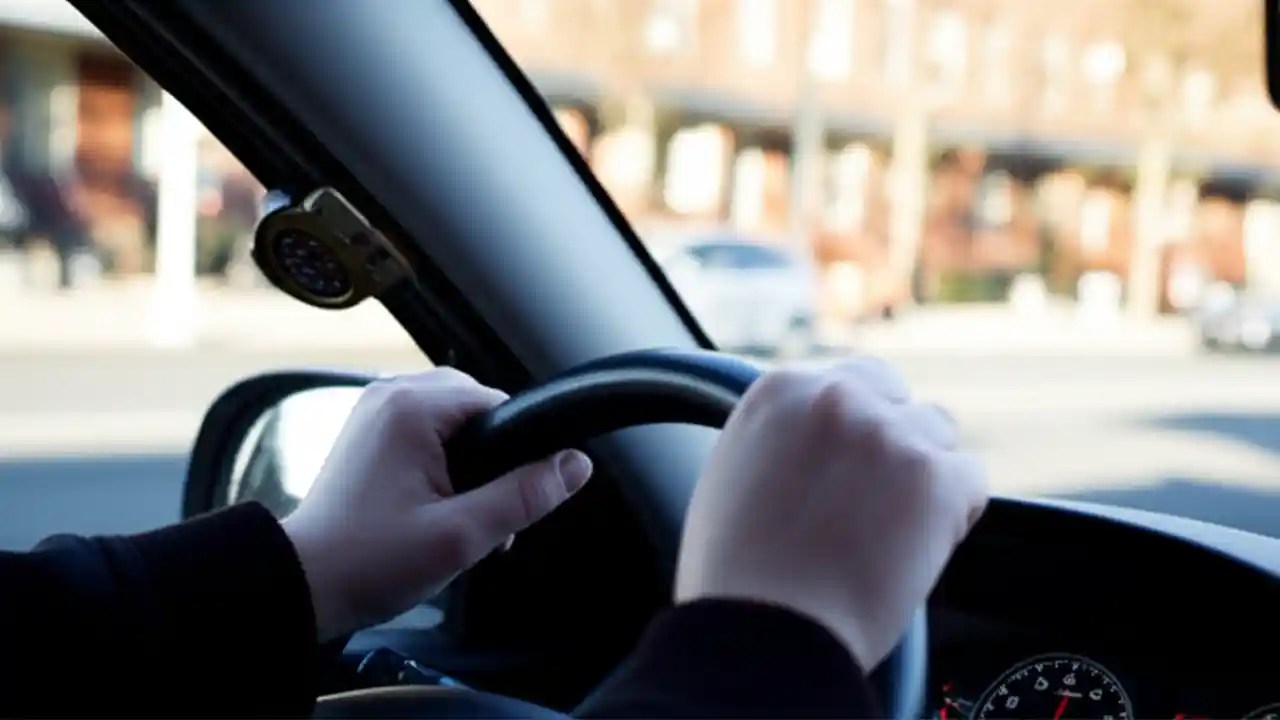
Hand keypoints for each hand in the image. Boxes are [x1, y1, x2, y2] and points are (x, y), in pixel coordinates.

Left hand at [281, 368, 592, 641]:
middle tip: (479, 515)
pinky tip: (435, 507)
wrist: (301, 585)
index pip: (499, 405)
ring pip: (454, 422)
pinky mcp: (368, 434)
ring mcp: (374, 413)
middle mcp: (390, 396)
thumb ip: (525, 496)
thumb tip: (575, 465)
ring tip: (455, 516)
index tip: (506, 501)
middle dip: (492, 461)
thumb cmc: (368, 562)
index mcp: (411, 407)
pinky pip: (426, 432)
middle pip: (478, 409)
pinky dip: (442, 464)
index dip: (516, 453)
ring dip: (469, 465)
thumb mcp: (461, 536)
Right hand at [675, 357, 986, 670]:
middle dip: (888, 435)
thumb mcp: (729, 473)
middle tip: (872, 493)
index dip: (847, 427)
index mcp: (780, 390)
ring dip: (922, 471)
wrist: (764, 633)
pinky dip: (953, 513)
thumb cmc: (735, 574)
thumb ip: (775, 436)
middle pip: (892, 396)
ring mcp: (892, 435)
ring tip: (891, 527)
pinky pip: (970, 480)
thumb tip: (806, 442)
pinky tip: (916, 547)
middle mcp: (838, 396)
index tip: (844, 463)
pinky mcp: (938, 479)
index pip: (840, 382)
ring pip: (936, 433)